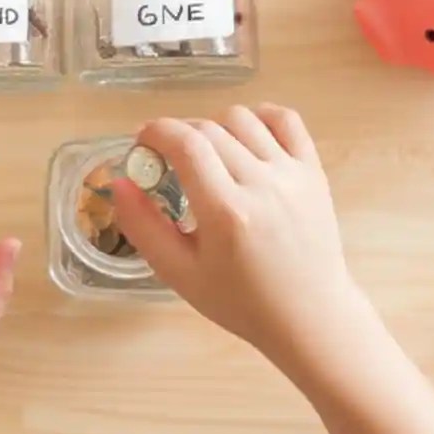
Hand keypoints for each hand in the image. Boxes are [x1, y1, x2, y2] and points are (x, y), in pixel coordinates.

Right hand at [112, 104, 364, 363]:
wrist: (309, 317)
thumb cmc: (240, 301)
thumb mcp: (179, 274)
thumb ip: (144, 227)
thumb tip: (120, 182)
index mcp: (226, 212)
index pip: (185, 144)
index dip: (156, 132)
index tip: (142, 144)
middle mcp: (262, 184)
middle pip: (209, 129)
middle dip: (178, 134)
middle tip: (167, 160)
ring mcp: (292, 174)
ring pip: (243, 119)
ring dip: (214, 127)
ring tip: (207, 156)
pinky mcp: (313, 171)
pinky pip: (285, 120)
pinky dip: (260, 117)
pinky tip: (245, 138)